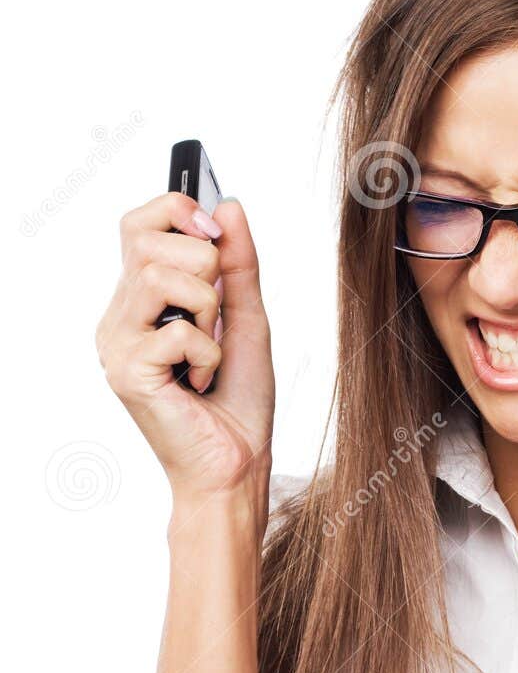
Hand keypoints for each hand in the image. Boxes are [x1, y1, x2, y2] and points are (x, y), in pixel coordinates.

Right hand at [95, 193, 275, 509]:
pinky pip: (175, 331)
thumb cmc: (238, 402)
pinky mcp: (127, 373)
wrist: (237, 466)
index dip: (177, 211)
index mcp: (141, 300)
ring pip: (155, 275)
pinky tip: (202, 381)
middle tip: (218, 314)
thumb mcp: (247, 319)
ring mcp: (117, 345)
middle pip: (145, 240)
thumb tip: (228, 206)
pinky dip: (208, 353)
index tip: (216, 235)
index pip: (138, 224)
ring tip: (211, 349)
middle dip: (203, 266)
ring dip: (207, 308)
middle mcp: (120, 317)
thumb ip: (238, 264)